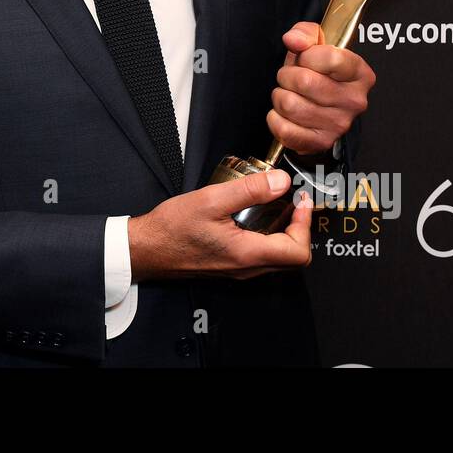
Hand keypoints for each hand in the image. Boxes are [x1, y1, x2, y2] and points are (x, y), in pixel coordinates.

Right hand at [127, 169, 311, 280]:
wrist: (146, 249)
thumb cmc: (172, 228)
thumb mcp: (211, 199)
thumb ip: (249, 190)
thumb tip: (281, 181)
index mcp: (247, 254)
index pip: (298, 252)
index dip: (305, 226)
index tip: (300, 202)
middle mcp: (247, 268)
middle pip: (292, 258)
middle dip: (299, 229)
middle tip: (293, 203)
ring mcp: (239, 270)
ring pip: (277, 259)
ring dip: (284, 233)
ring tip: (276, 206)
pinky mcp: (230, 266)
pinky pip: (261, 257)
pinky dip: (268, 237)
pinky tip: (254, 217)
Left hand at [268, 21, 374, 156]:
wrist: (318, 106)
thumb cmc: (317, 73)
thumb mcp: (315, 44)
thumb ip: (304, 33)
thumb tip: (293, 40)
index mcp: (359, 73)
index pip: (330, 58)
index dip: (307, 55)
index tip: (305, 58)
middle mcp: (354, 100)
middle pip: (305, 82)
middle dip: (287, 76)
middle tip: (291, 78)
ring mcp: (339, 124)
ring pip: (290, 104)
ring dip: (280, 97)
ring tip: (290, 94)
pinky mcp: (320, 142)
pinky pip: (284, 129)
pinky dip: (276, 119)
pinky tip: (285, 113)